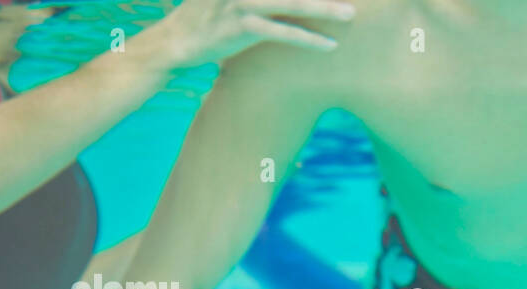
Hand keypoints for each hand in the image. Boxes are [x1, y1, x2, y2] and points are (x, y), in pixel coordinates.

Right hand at [150, 0, 355, 69]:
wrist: (175, 39)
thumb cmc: (210, 15)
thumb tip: (294, 3)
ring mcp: (242, 1)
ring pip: (292, 3)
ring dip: (324, 9)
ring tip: (350, 13)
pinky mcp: (241, 27)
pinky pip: (282, 33)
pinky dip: (308, 39)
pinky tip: (330, 45)